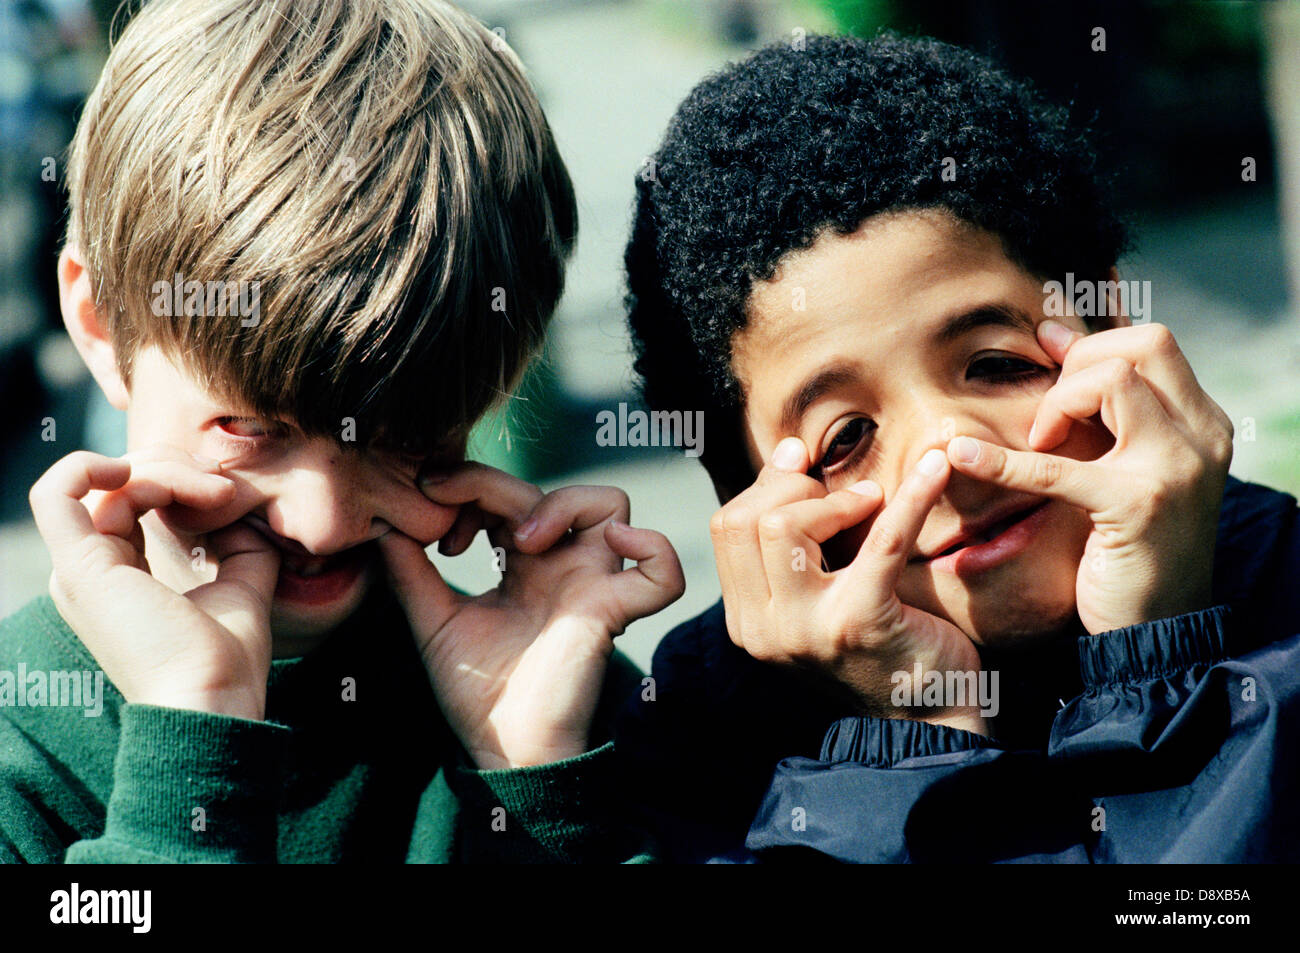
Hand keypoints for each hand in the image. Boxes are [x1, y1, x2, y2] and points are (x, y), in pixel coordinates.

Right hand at [28, 447, 280, 719]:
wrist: (214, 703)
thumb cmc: (227, 662)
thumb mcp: (242, 587)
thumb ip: (238, 543)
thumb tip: (239, 506)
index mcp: (120, 576)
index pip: (134, 500)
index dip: (180, 480)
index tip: (230, 494)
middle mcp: (92, 571)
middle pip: (119, 484)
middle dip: (176, 467)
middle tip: (226, 488)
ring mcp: (81, 570)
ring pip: (105, 483)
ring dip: (167, 470)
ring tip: (218, 494)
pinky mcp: (81, 568)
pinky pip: (56, 493)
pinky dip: (90, 465)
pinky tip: (135, 472)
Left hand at [378, 464, 683, 768]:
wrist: (499, 748)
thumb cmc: (476, 691)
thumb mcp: (431, 618)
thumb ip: (410, 569)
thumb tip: (382, 522)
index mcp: (526, 562)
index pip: (509, 492)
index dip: (470, 489)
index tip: (432, 519)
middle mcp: (564, 565)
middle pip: (549, 487)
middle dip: (494, 490)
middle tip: (457, 529)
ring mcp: (593, 583)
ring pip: (611, 503)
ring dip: (563, 504)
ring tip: (520, 542)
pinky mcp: (613, 611)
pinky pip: (662, 572)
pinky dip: (652, 547)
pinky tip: (611, 547)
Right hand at [710, 438, 986, 731]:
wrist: (927, 719)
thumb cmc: (878, 644)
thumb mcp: (815, 593)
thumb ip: (792, 536)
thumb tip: (787, 450)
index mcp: (748, 623)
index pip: (727, 527)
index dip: (765, 488)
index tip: (804, 471)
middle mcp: (765, 631)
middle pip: (748, 522)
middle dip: (795, 491)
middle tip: (845, 497)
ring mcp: (807, 629)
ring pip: (785, 527)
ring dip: (835, 499)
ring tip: (872, 501)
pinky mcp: (862, 621)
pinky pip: (882, 540)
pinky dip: (912, 496)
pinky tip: (936, 467)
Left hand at [947, 320, 1232, 634]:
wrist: (1157, 628)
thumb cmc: (1130, 545)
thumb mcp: (1131, 465)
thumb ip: (1106, 408)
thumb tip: (1053, 331)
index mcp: (1203, 424)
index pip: (1153, 343)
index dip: (1091, 344)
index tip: (1046, 356)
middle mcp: (1202, 437)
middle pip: (1142, 347)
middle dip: (1078, 366)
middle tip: (1047, 419)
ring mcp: (1176, 469)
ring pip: (1112, 383)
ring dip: (1057, 404)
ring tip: (1038, 444)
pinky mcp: (1136, 506)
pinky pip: (1057, 466)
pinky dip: (1002, 460)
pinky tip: (962, 458)